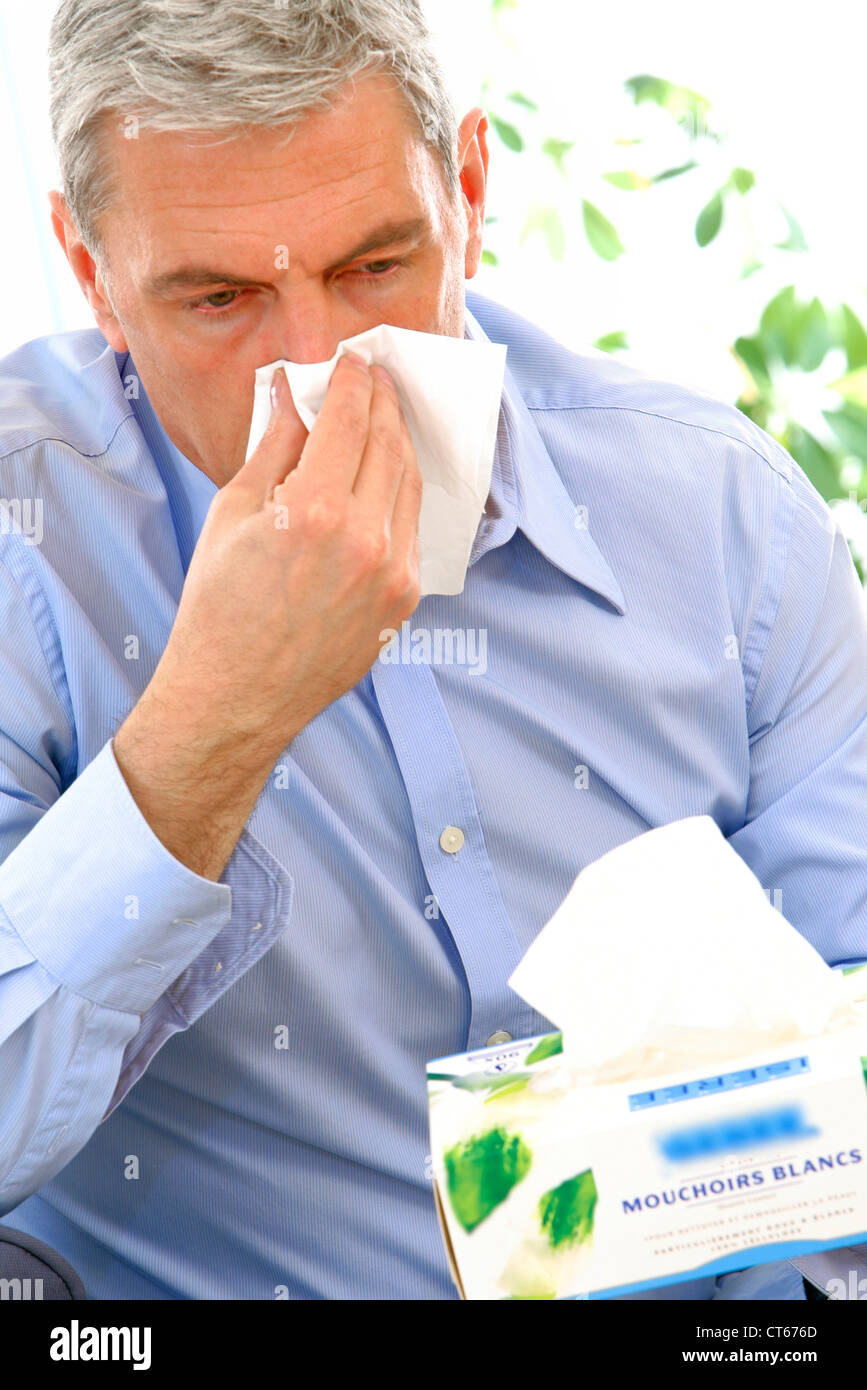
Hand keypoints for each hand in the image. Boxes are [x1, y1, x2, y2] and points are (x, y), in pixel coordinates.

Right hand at [152, 352, 422, 759]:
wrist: (236, 697)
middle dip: (383, 403)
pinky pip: (411, 530)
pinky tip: (383, 479)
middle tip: (375, 379)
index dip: (354, 381)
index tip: (352, 361)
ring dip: (398, 443)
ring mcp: (393, 574)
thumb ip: (273, 446)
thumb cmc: (219, 607)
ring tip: (382, 420)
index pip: (351, 419)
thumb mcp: (232, 514)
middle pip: (390, 445)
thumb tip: (290, 392)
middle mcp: (366, 540)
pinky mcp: (404, 601)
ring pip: (410, 485)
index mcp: (316, 511)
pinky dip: (400, 494)